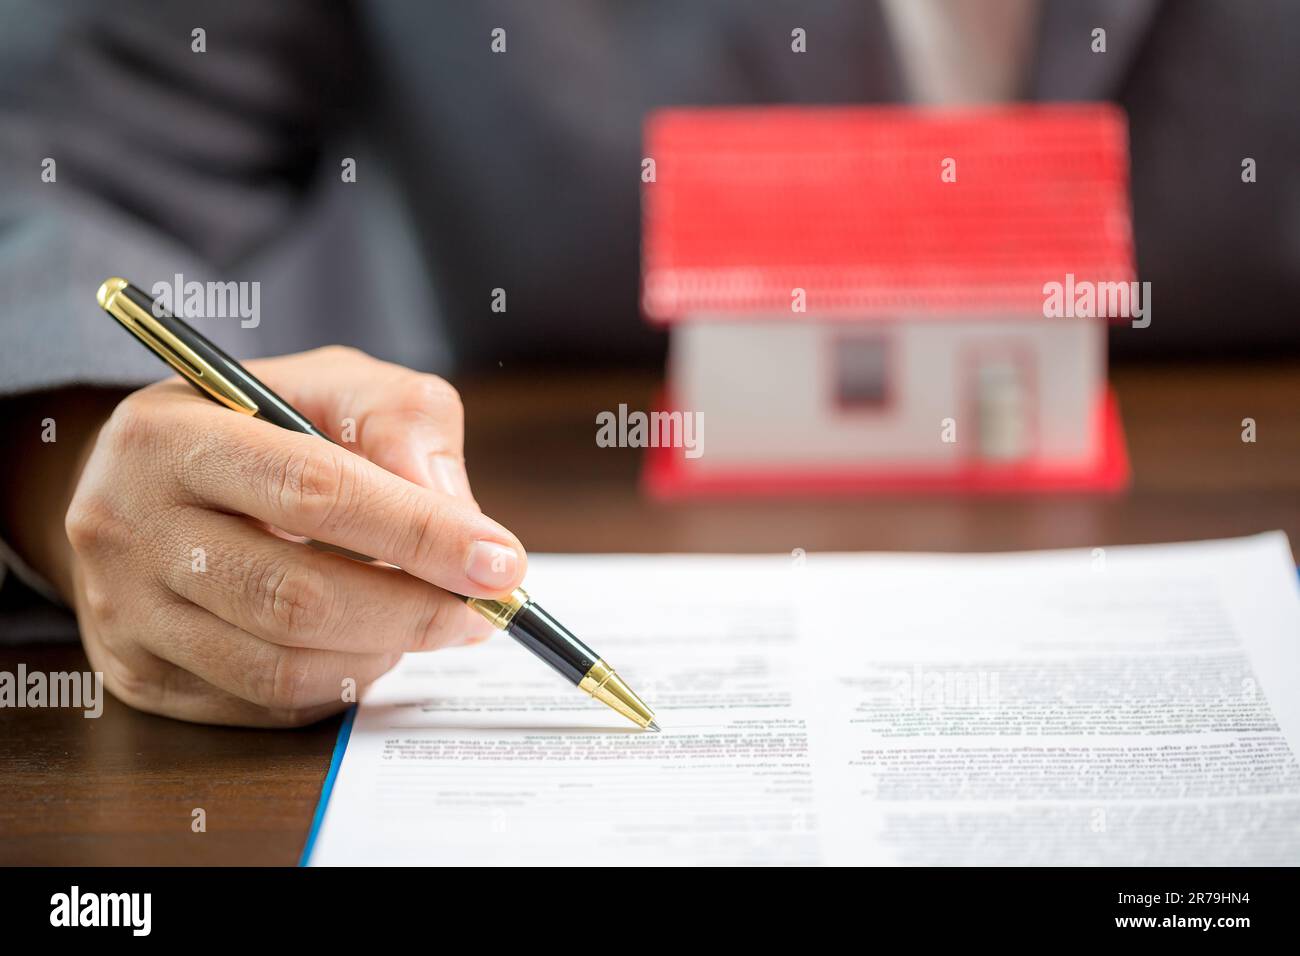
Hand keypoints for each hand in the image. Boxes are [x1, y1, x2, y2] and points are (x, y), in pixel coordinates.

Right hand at [59, 346, 525, 725]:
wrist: (145, 478)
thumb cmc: (258, 425)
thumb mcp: (331, 385)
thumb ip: (402, 422)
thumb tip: (460, 516)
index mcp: (171, 436)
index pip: (314, 490)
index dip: (418, 532)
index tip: (500, 560)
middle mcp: (129, 527)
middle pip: (295, 596)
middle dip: (414, 610)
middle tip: (486, 609)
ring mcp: (126, 612)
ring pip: (279, 665)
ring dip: (382, 652)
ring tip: (430, 621)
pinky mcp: (140, 674)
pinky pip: (262, 703)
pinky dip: (338, 682)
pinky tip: (369, 645)